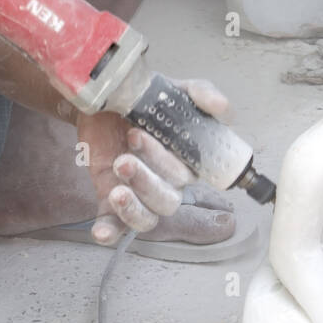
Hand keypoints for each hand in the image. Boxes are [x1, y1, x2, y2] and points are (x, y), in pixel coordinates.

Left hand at [78, 78, 231, 244]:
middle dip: (145, 180)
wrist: (102, 98)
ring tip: (116, 192)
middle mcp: (165, 181)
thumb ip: (201, 94)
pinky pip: (115, 224)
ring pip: (147, 218)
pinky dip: (109, 231)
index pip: (185, 174)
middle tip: (124, 158)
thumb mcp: (172, 89)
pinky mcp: (111, 196)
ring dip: (133, 209)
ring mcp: (138, 192)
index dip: (164, 161)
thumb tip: (221, 106)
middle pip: (167, 199)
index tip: (137, 133)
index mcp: (184, 160)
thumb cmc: (143, 98)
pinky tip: (101, 233)